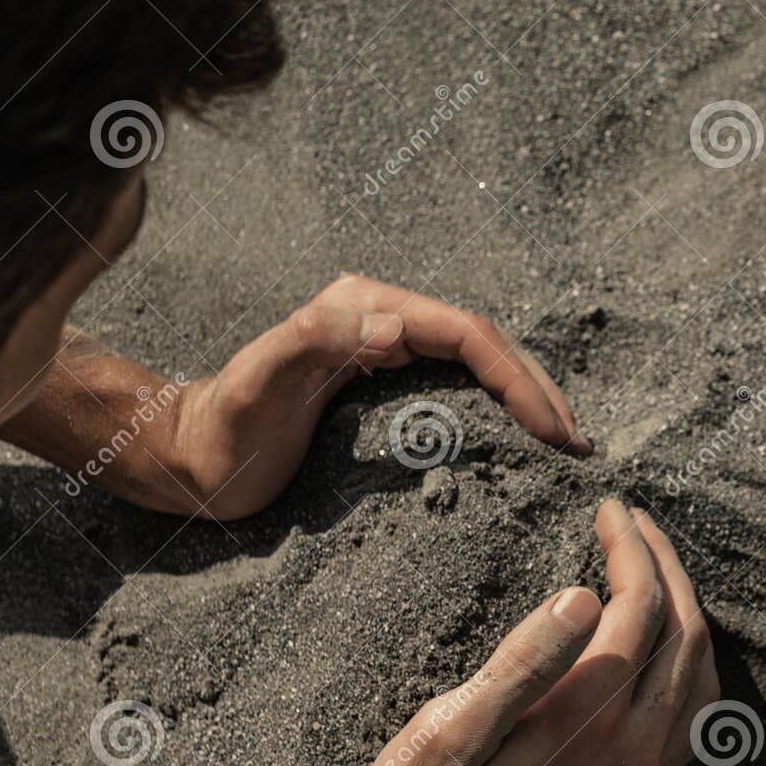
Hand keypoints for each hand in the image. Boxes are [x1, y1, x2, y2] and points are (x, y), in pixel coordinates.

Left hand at [171, 273, 588, 518]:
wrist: (186, 457)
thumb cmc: (221, 432)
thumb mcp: (259, 384)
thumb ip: (315, 341)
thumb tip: (398, 325)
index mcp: (364, 308)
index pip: (466, 334)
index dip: (517, 379)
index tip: (553, 431)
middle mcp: (379, 319)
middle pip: (484, 345)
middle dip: (537, 389)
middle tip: (580, 446)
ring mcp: (380, 350)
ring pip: (476, 366)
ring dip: (525, 399)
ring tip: (565, 446)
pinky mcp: (378, 385)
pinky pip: (453, 390)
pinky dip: (495, 413)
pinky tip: (517, 446)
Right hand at [349, 501, 718, 765]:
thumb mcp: (446, 733)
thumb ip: (521, 664)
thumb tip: (581, 597)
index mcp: (591, 721)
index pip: (639, 605)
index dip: (630, 547)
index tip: (608, 507)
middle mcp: (634, 752)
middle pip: (683, 633)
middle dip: (665, 565)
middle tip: (631, 521)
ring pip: (699, 678)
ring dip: (685, 613)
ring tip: (649, 572)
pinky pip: (691, 721)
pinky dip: (688, 666)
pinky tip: (658, 654)